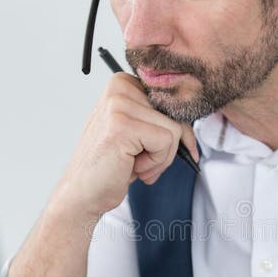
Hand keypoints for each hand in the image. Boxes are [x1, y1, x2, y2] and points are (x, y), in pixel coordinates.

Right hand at [53, 72, 197, 218]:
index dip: (172, 131)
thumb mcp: (140, 133)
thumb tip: (193, 114)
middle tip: (138, 161)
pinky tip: (130, 167)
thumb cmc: (112, 165)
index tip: (155, 149)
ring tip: (133, 164)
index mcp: (122, 83)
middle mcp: (118, 87)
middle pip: (176, 115)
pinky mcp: (122, 125)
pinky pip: (166, 142)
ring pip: (174, 130)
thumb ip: (161, 117)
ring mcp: (118, 105)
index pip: (172, 102)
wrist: (84, 193)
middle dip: (166, 148)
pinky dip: (155, 163)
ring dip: (160, 158)